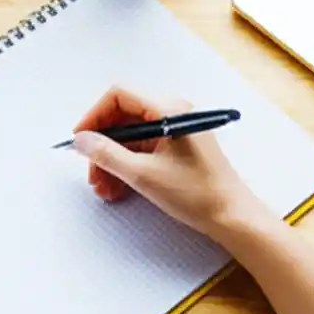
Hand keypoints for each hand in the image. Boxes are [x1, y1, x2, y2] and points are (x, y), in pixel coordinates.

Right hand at [72, 87, 272, 240]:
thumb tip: (81, 140)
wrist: (232, 217)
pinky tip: (119, 189)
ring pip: (131, 137)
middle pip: (123, 117)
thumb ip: (107, 154)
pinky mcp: (179, 146)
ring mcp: (177, 129)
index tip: (80, 140)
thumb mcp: (143, 175)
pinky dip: (128, 166)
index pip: (120, 96)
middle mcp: (173, 112)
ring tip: (104, 189)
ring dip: (113, 161)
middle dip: (103, 146)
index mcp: (169, 109)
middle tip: (91, 173)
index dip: (94, 116)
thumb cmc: (197, 194)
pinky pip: (144, 149)